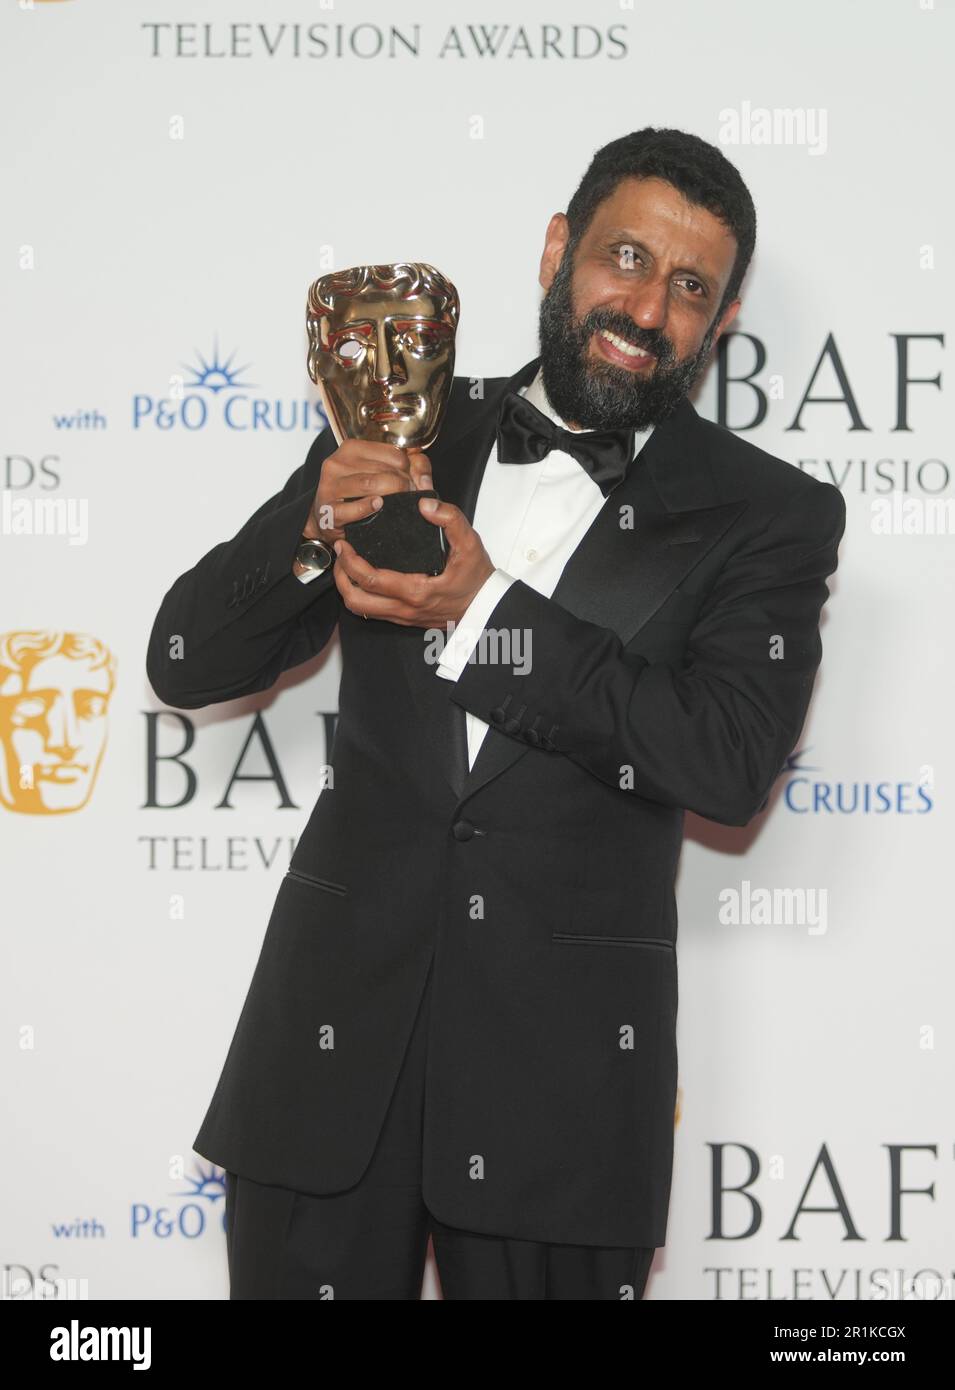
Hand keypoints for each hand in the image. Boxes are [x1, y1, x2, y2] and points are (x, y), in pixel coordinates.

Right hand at [304, 440, 431, 543]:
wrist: (326, 518)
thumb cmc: (359, 495)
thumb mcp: (384, 474)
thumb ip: (414, 468)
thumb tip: (425, 482)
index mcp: (352, 448)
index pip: (395, 454)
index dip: (409, 471)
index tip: (409, 484)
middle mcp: (338, 462)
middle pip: (385, 470)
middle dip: (403, 487)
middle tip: (406, 499)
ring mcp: (330, 485)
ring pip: (372, 484)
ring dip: (392, 498)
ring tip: (397, 506)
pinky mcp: (327, 509)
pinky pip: (354, 507)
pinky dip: (369, 508)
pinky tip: (377, 507)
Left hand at [331, 496, 494, 627]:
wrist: (486, 606)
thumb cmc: (477, 578)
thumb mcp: (470, 543)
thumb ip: (450, 519)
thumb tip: (426, 504)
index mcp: (416, 590)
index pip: (371, 580)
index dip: (351, 562)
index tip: (345, 544)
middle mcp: (405, 608)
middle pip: (356, 600)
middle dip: (341, 577)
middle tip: (340, 555)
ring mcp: (403, 616)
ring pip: (361, 610)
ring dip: (347, 588)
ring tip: (347, 566)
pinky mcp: (404, 619)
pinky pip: (373, 612)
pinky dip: (360, 595)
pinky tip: (363, 577)